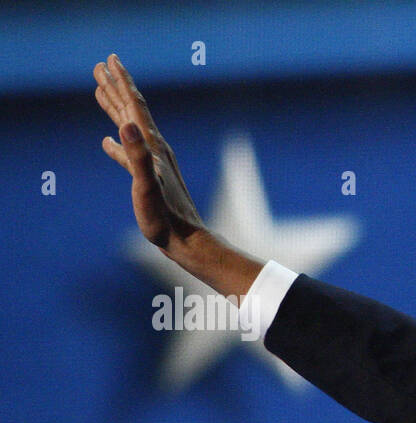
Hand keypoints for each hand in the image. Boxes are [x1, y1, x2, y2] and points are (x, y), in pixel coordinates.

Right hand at [94, 53, 262, 296]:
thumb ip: (135, 156)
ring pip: (130, 128)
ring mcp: (153, 164)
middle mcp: (154, 151)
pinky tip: (106, 142)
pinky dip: (117, 142)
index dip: (121, 82)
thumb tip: (125, 124)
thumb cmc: (165, 219)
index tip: (109, 60)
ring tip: (101, 93)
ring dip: (115, 109)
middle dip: (115, 88)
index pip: (135, 107)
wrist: (186, 242)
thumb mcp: (146, 186)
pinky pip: (128, 152)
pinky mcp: (150, 178)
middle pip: (132, 111)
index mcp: (152, 148)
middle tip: (100, 66)